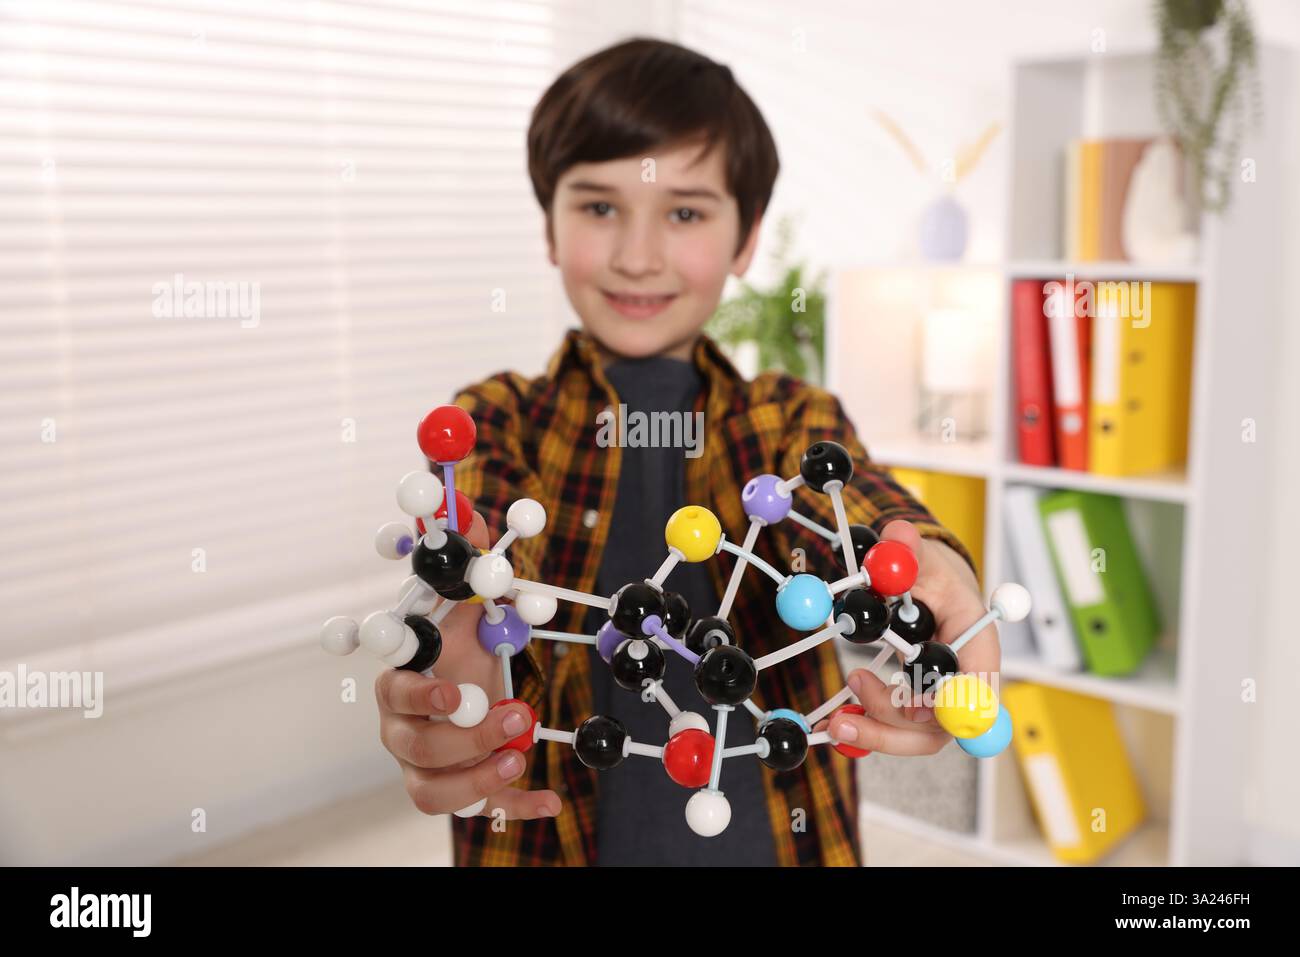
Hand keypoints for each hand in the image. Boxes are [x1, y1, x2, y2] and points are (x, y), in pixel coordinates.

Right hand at [374, 510, 560, 819]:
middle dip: (465, 738)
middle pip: (415, 747)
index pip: (394, 692)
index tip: (453, 693)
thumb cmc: (460, 648)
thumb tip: (470, 512)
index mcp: (398, 683)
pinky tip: (552, 801)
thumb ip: (467, 568)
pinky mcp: (457, 793)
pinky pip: (480, 813)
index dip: (418, 696)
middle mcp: (402, 730)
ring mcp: (424, 769)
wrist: (469, 691)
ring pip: (433, 792)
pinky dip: (515, 809)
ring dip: (478, 780)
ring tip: (521, 756)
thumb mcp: (467, 608)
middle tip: (517, 717)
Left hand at [814, 519, 999, 755]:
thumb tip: (897, 534)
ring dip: (876, 734)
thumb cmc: (934, 577)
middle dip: (896, 728)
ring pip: (918, 735)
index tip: (910, 703)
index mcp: (978, 644)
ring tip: (836, 721)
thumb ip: (909, 548)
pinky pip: (896, 730)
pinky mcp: (916, 710)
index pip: (978, 685)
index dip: (951, 703)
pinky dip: (866, 732)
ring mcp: (940, 701)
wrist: (930, 591)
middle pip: (944, 724)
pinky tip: (833, 727)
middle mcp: (964, 682)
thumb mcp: (922, 557)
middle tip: (849, 720)